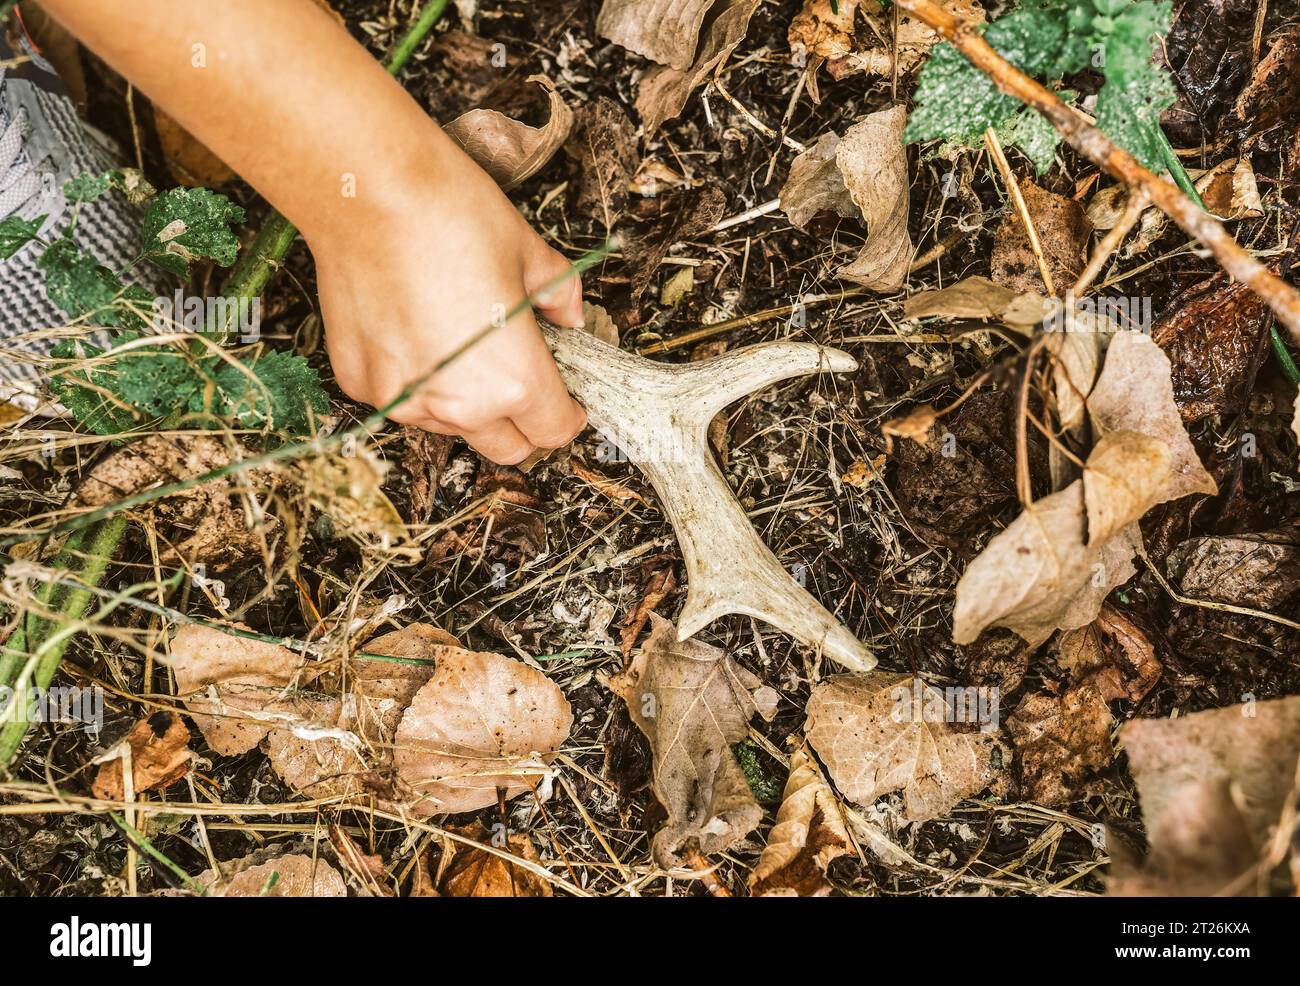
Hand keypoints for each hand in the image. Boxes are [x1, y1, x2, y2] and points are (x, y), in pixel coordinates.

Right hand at [312, 136, 586, 464]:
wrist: (366, 191)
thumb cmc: (453, 215)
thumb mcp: (530, 253)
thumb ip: (560, 297)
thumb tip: (571, 317)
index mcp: (513, 380)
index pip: (553, 432)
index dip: (566, 414)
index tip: (565, 399)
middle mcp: (456, 404)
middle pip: (506, 447)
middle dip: (521, 422)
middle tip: (520, 379)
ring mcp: (401, 398)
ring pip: (451, 427)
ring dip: (466, 404)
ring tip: (461, 344)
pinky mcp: (359, 382)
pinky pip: (402, 400)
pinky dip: (416, 381)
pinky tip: (415, 330)